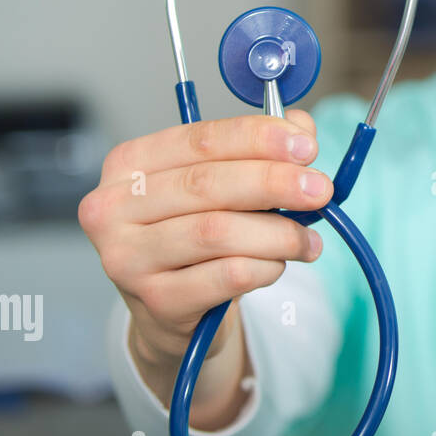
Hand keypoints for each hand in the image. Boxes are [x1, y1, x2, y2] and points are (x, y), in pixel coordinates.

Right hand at [78, 111, 332, 367]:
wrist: (173, 307)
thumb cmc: (196, 232)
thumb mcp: (222, 184)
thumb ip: (261, 149)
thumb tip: (303, 128)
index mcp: (130, 163)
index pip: (200, 139)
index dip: (259, 138)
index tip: (307, 146)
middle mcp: (115, 208)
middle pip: (207, 185)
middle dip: (275, 183)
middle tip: (321, 190)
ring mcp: (127, 258)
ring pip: (218, 233)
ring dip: (278, 233)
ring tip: (308, 240)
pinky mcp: (155, 301)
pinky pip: (227, 276)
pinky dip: (265, 267)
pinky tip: (278, 265)